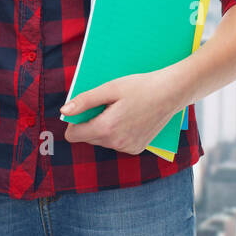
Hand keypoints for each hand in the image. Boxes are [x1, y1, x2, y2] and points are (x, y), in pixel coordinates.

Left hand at [60, 67, 186, 155]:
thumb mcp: (109, 89)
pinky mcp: (137, 149)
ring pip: (102, 140)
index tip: (84, 108)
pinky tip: (130, 118)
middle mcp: (116, 143)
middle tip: (107, 105)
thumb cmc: (140, 86)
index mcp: (106, 128)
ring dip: (105, 127)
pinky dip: (118, 132)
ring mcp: (127, 148)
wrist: (171, 93)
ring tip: (121, 109)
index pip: (73, 135)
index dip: (74, 121)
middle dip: (91, 122)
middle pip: (87, 137)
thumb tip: (64, 111)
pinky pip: (116, 143)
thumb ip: (84, 101)